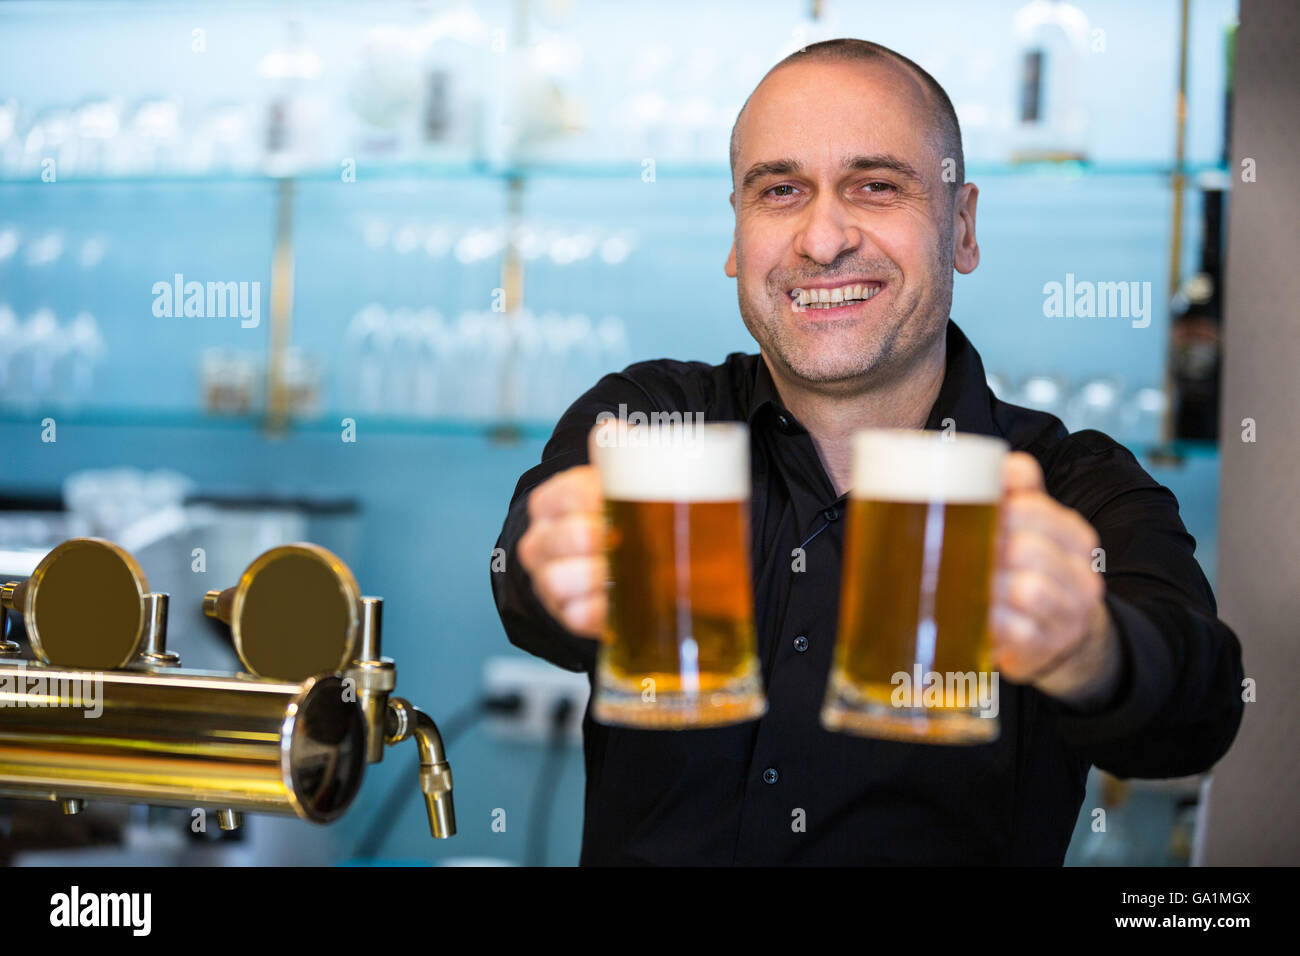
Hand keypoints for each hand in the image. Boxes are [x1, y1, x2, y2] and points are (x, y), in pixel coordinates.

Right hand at [515, 424, 609, 639]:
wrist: (633, 559)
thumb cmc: (625, 510)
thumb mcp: (622, 477)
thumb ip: (619, 450)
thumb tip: (612, 432)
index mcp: (551, 503)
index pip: (561, 494)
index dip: (589, 495)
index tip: (613, 497)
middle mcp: (542, 543)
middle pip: (560, 538)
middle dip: (594, 537)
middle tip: (627, 536)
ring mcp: (552, 581)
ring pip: (557, 580)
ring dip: (594, 575)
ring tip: (625, 571)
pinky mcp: (570, 615)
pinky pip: (575, 616)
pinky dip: (599, 610)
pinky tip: (620, 600)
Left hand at [988, 452, 1121, 707]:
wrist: (1068, 637)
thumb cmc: (1034, 571)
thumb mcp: (1034, 528)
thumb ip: (1017, 492)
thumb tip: (996, 461)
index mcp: (1074, 535)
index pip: (1034, 506)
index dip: (998, 508)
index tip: (968, 510)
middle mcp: (1080, 574)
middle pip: (1028, 547)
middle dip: (989, 547)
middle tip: (954, 548)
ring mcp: (1068, 615)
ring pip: (1030, 590)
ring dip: (991, 585)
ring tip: (963, 583)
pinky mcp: (1046, 649)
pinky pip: (1019, 632)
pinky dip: (994, 623)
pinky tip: (978, 616)